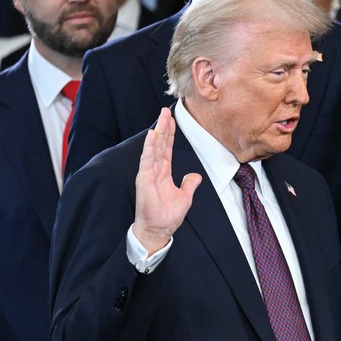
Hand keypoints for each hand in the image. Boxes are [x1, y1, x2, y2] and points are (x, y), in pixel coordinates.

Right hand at [133, 108, 201, 253]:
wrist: (158, 230)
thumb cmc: (167, 216)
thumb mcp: (185, 197)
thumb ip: (189, 184)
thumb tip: (195, 176)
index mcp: (163, 173)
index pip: (166, 149)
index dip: (169, 134)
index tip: (172, 120)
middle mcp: (154, 170)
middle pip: (160, 144)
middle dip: (164, 127)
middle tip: (166, 110)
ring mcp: (148, 174)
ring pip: (154, 148)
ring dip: (158, 132)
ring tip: (162, 117)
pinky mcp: (144, 180)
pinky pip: (148, 160)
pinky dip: (151, 147)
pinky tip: (154, 135)